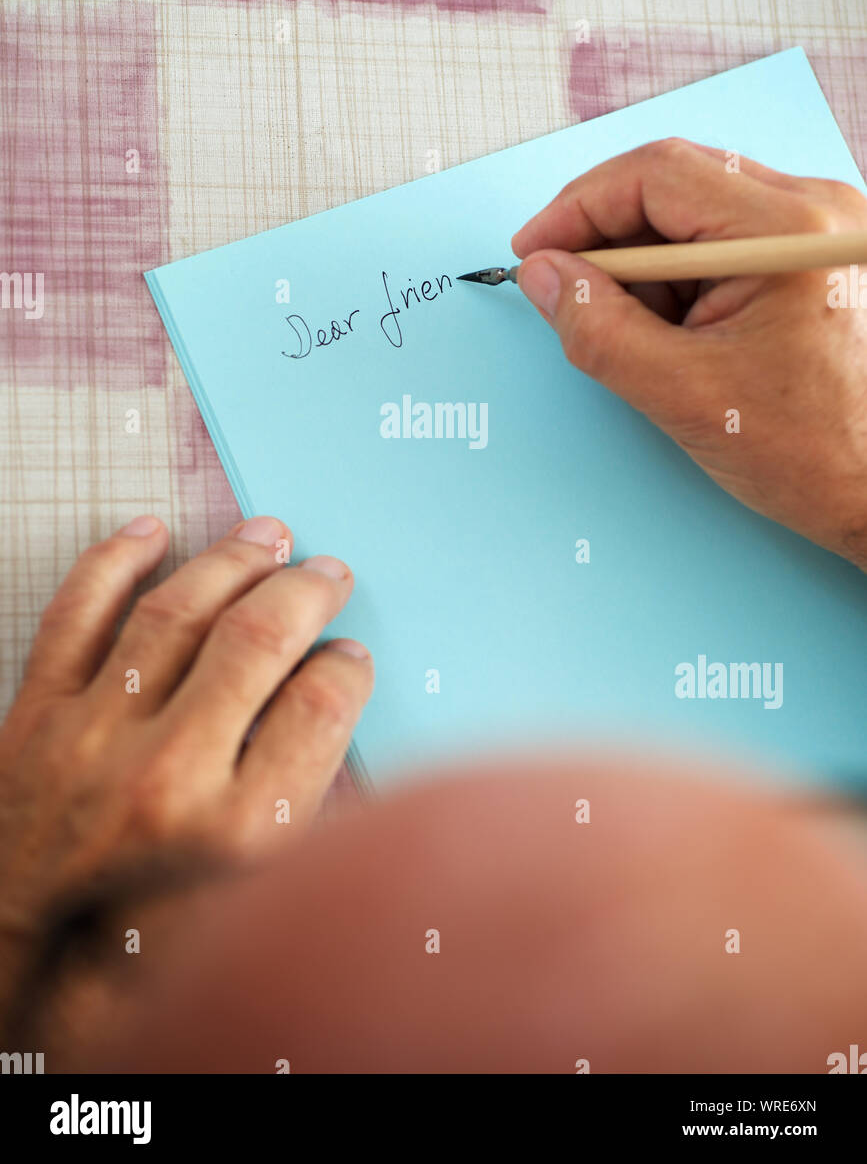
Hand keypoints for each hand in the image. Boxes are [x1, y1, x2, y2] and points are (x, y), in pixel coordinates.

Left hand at [0, 515, 371, 1013]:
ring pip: (175, 610)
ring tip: (267, 536)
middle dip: (307, 591)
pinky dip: (113, 563)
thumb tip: (333, 690)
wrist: (22, 946)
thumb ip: (301, 795)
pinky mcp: (33, 718)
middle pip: (259, 640)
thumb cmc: (143, 934)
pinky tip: (152, 533)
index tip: (349, 654)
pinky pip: (76, 613)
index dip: (347, 666)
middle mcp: (165, 778)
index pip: (321, 707)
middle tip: (328, 574)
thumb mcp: (250, 893)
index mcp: (237, 833)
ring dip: (231, 560)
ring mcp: (92, 738)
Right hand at [513, 139, 866, 568]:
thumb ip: (598, 329)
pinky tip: (682, 334)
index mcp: (786, 232)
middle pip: (677, 182)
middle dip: (610, 237)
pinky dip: (685, 278)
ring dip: (648, 263)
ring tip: (645, 336)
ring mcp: (824, 228)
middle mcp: (816, 210)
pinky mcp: (819, 253)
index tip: (534, 250)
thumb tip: (543, 276)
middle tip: (568, 289)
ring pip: (698, 210)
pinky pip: (728, 237)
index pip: (656, 175)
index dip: (579, 208)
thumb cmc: (815, 453)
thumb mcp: (683, 395)